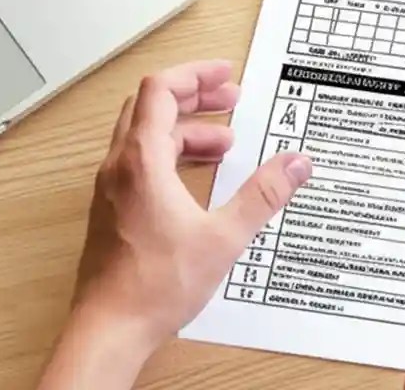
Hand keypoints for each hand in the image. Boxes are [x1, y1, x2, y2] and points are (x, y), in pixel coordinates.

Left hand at [37, 60, 312, 389]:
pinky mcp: (113, 210)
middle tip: (228, 100)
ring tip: (224, 145)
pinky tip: (197, 180)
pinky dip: (171, 156)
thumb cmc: (152, 287)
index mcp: (141, 161)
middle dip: (193, 97)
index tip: (223, 74)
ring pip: (144, 136)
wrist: (110, 329)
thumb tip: (294, 164)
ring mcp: (112, 189)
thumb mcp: (224, 236)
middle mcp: (119, 168)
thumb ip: (263, 195)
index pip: (160, 90)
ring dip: (184, 130)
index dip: (195, 74)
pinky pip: (140, 164)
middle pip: (150, 107)